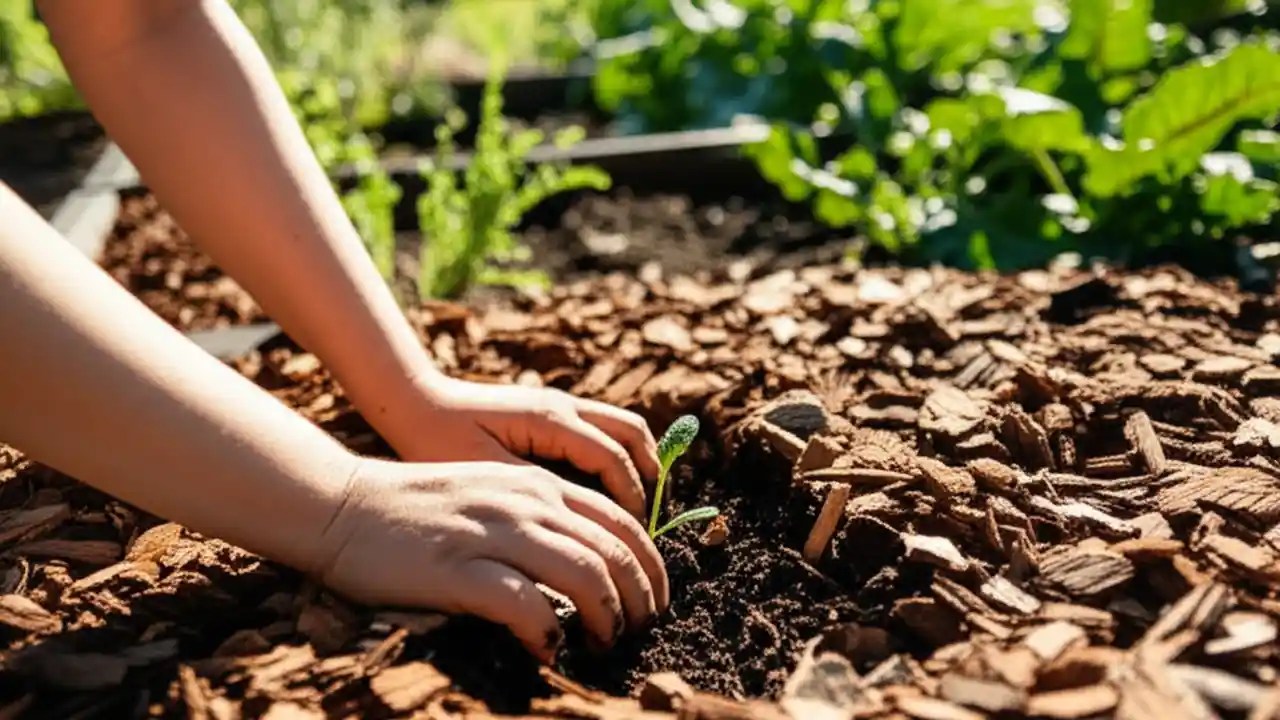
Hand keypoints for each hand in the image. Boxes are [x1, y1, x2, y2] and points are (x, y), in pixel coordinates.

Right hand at [311, 456, 668, 661]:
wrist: (341, 505)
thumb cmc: (414, 510)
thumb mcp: (489, 493)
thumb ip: (536, 515)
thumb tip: (584, 561)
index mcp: (536, 483)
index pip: (621, 521)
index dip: (651, 564)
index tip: (654, 600)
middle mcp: (524, 501)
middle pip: (615, 549)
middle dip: (640, 595)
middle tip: (641, 629)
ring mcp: (493, 533)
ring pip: (585, 573)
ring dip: (608, 615)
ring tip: (606, 643)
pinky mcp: (458, 569)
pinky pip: (526, 604)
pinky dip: (549, 632)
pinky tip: (549, 650)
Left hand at [368, 375, 661, 519]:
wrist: (409, 403)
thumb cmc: (436, 441)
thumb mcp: (483, 475)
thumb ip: (533, 493)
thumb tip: (576, 523)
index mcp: (550, 419)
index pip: (613, 458)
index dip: (631, 498)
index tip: (633, 537)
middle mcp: (562, 405)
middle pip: (632, 432)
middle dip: (648, 475)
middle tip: (645, 522)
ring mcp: (558, 405)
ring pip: (621, 427)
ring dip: (637, 463)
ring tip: (634, 511)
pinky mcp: (550, 413)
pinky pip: (601, 431)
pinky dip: (617, 458)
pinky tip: (603, 496)